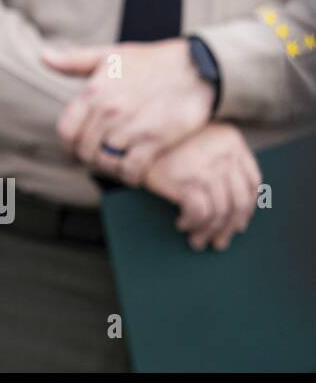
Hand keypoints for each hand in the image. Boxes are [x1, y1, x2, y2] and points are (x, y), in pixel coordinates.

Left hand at [44, 38, 213, 181]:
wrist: (197, 68)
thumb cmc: (151, 61)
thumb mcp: (109, 55)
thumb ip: (74, 61)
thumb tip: (43, 57)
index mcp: (93, 92)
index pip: (66, 131)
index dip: (68, 146)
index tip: (76, 151)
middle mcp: (107, 111)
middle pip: (85, 150)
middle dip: (90, 159)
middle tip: (101, 159)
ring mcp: (130, 127)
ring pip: (106, 162)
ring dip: (110, 168)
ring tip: (117, 164)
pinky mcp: (154, 140)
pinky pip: (130, 170)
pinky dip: (129, 176)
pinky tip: (134, 171)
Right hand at [142, 123, 261, 251]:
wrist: (130, 144)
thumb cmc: (165, 152)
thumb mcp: (200, 152)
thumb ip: (222, 169)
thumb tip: (243, 215)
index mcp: (231, 140)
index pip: (252, 182)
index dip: (247, 209)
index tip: (237, 226)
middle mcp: (224, 150)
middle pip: (238, 199)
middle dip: (228, 227)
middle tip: (218, 242)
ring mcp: (206, 164)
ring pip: (220, 210)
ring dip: (208, 231)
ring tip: (197, 240)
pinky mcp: (188, 177)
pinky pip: (200, 212)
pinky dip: (193, 223)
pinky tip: (181, 225)